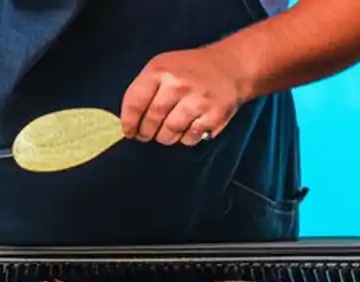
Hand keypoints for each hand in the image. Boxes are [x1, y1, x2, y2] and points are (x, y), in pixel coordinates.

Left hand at [121, 45, 249, 146]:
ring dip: (165, 137)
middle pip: (151, 121)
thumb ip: (144, 90)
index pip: (134, 103)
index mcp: (160, 70)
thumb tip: (128, 122)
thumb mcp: (163, 67)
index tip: (129, 132)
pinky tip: (188, 127)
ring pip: (169, 133)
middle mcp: (178, 84)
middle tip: (147, 135)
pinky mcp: (214, 115)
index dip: (129, 123)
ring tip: (167, 131)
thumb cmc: (190, 70)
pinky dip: (185, 138)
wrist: (232, 66)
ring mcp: (197, 100)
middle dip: (146, 133)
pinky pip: (189, 138)